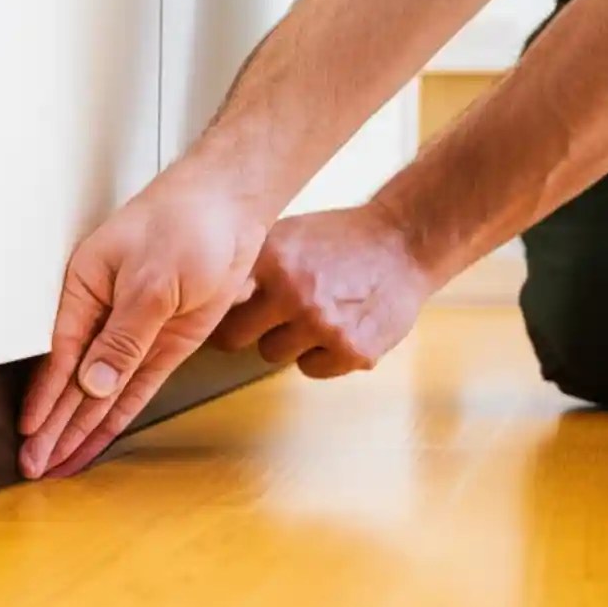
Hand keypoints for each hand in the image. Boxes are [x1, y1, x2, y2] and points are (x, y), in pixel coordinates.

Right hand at [18, 168, 266, 479]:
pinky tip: (96, 437)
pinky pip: (137, 387)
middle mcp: (105, 314)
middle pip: (74, 383)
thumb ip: (123, 336)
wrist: (232, 204)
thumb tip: (95, 382)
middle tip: (34, 465)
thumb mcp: (152, 280)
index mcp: (85, 289)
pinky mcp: (165, 343)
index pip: (59, 358)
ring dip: (80, 428)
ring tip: (57, 464)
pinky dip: (117, 415)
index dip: (44, 400)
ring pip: (102, 392)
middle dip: (53, 426)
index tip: (30, 433)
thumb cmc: (187, 219)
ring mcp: (135, 331)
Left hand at [211, 204, 434, 376]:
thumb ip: (248, 266)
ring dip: (285, 341)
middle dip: (245, 330)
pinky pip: (310, 369)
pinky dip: (319, 355)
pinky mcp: (353, 351)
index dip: (217, 309)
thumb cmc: (338, 240)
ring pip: (272, 355)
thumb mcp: (285, 237)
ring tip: (311, 313)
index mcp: (272, 260)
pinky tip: (335, 327)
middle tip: (265, 317)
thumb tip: (205, 296)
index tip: (214, 313)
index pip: (220, 303)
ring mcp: (324, 325)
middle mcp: (294, 294)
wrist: (402, 243)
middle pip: (235, 338)